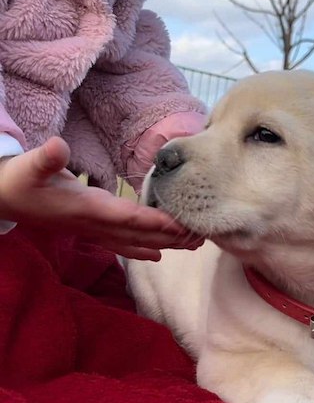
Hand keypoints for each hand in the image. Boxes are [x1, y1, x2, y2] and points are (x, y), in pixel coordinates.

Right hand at [0, 137, 203, 259]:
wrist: (4, 199)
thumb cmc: (18, 182)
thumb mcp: (28, 167)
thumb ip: (45, 159)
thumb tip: (57, 147)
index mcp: (85, 209)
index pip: (126, 218)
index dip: (153, 222)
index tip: (180, 225)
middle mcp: (93, 225)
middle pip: (139, 234)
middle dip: (170, 236)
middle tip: (204, 235)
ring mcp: (92, 231)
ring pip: (134, 242)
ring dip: (164, 244)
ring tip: (194, 244)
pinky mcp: (89, 229)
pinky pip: (122, 243)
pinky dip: (142, 248)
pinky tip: (159, 255)